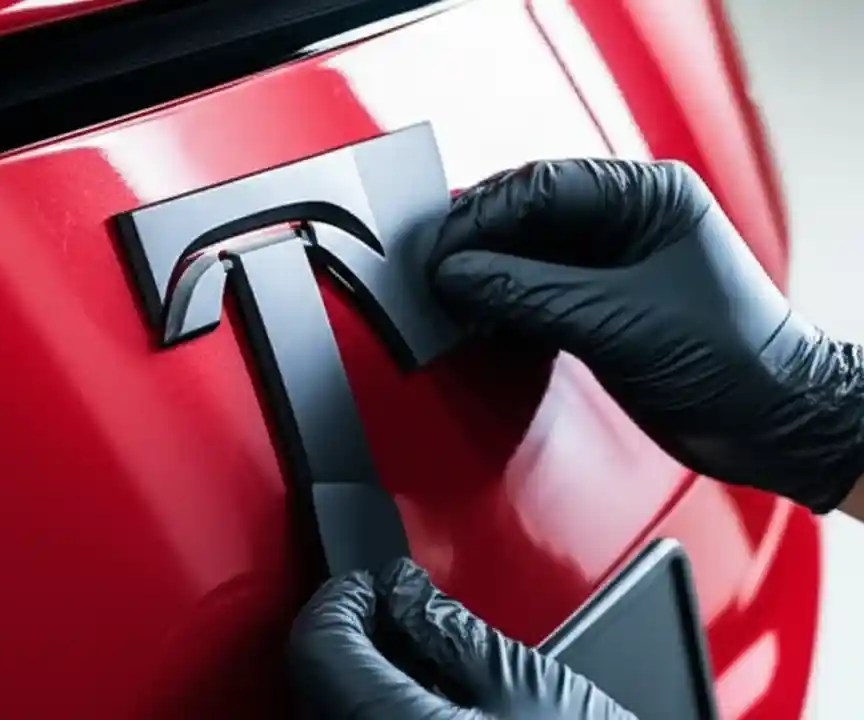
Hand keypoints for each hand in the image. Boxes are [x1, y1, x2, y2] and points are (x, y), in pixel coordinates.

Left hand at [288, 558, 633, 718]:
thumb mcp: (523, 685)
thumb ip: (447, 627)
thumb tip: (401, 590)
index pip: (319, 644)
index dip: (343, 598)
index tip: (372, 584)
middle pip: (318, 682)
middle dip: (352, 635)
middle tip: (393, 608)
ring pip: (332, 713)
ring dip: (360, 677)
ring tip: (413, 655)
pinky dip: (375, 711)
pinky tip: (420, 702)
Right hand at [431, 159, 863, 512]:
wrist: (771, 424)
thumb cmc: (732, 361)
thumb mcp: (615, 321)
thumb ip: (527, 293)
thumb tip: (456, 275)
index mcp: (647, 195)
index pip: (542, 186)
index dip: (482, 217)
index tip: (441, 251)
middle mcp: (627, 220)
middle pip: (527, 216)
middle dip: (476, 243)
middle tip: (431, 273)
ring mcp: (612, 263)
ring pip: (525, 253)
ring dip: (484, 275)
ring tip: (445, 296)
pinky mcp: (600, 304)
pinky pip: (534, 290)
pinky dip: (501, 303)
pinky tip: (475, 316)